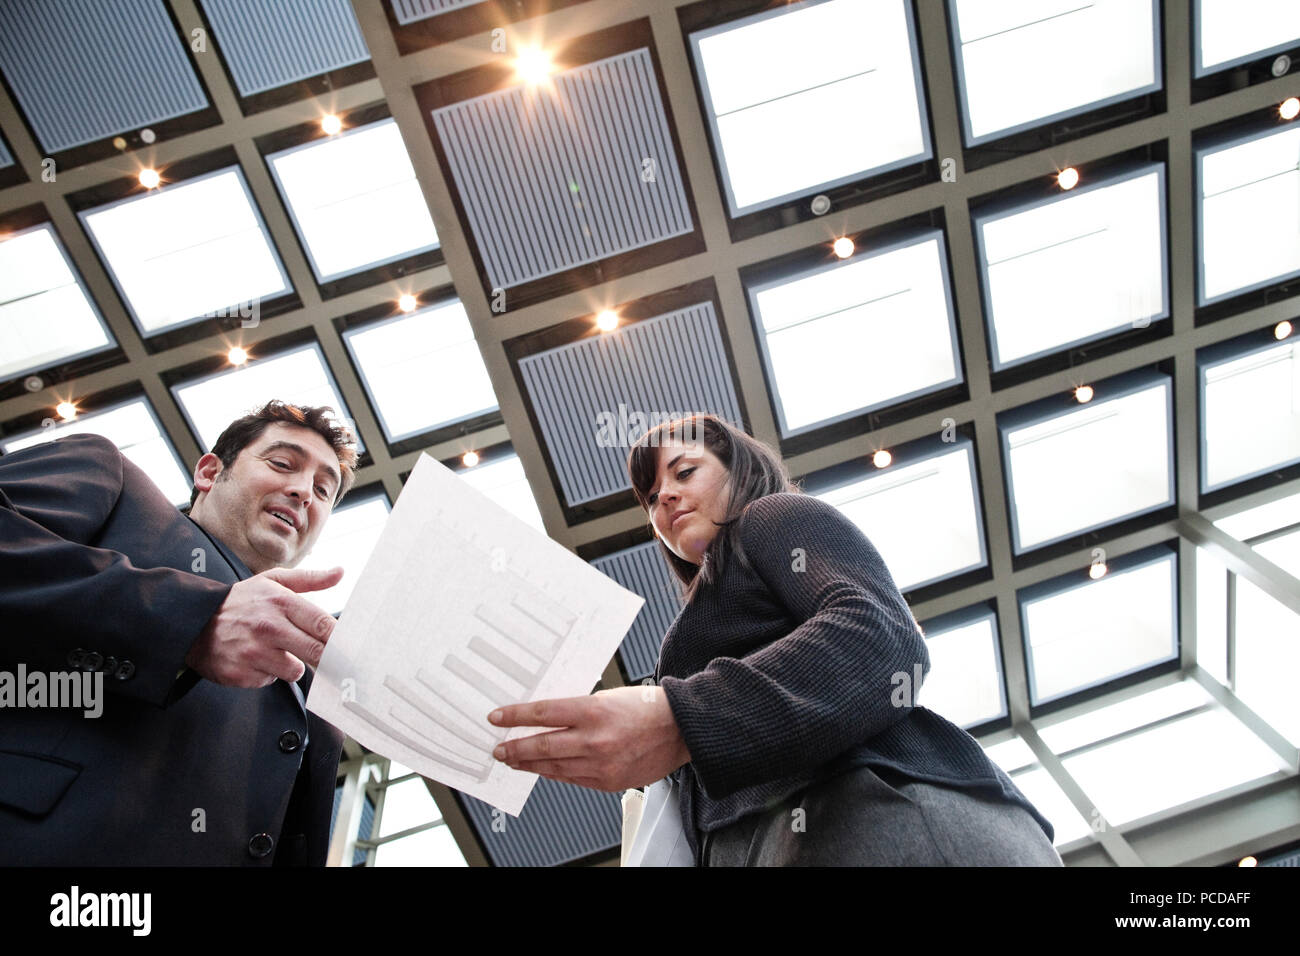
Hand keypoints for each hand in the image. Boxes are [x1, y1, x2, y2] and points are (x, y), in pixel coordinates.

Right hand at [185, 566, 342, 687]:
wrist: (193, 622)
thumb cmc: (240, 601)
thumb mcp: (272, 581)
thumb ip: (310, 579)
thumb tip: (340, 572)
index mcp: (281, 602)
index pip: (324, 624)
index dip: (341, 638)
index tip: (350, 645)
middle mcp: (269, 627)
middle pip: (317, 651)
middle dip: (327, 658)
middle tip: (330, 660)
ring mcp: (254, 653)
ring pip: (296, 670)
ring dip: (292, 665)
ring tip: (276, 651)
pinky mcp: (242, 674)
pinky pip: (271, 680)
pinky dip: (268, 674)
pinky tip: (257, 660)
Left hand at [488, 685, 690, 790]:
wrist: (680, 730)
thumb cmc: (646, 708)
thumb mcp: (607, 697)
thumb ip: (577, 709)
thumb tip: (545, 717)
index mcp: (593, 711)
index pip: (543, 713)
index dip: (515, 716)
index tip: (497, 718)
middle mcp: (595, 740)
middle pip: (542, 746)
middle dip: (515, 748)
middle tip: (498, 749)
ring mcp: (601, 764)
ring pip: (553, 768)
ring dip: (529, 764)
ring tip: (513, 760)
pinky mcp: (608, 781)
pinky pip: (572, 779)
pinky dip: (554, 774)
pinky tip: (542, 770)